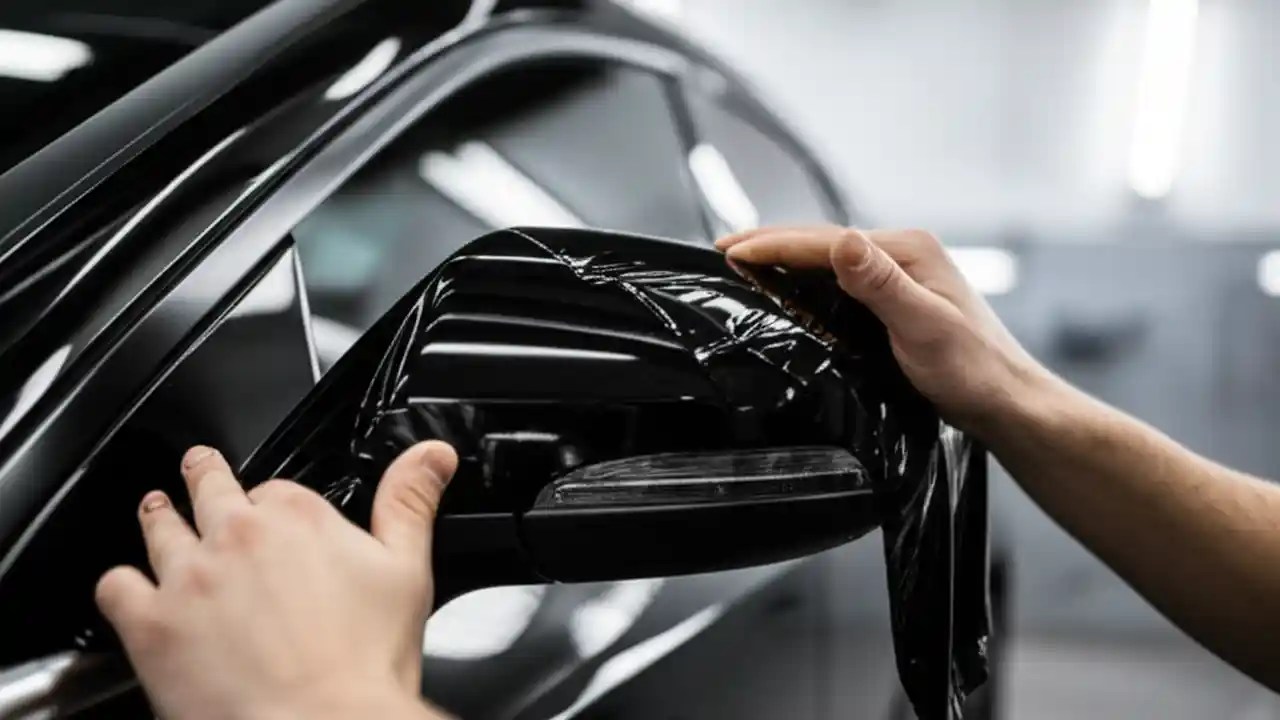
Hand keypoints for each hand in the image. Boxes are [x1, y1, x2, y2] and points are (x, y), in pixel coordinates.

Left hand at [94, 442, 458, 719]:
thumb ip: (411, 502)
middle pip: (209, 487)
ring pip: (158, 525)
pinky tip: (129, 589)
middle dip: (205, 478)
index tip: (279, 519)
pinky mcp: (150, 624)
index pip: (276, 487)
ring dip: (158, 516)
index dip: (275, 503)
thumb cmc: (365, 664)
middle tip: (202, 471)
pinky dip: (121, 585)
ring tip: (159, 512)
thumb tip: (432, 455)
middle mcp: (236, 534)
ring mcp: (187, 577)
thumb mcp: (407, 569)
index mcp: (297, 516)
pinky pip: (115, 586)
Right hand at [717, 226, 1053, 436]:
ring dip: (786, 259)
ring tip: (745, 263)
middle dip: (771, 244)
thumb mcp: (923, 327)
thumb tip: (843, 240)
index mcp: (907, 250)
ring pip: (830, 260)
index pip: (824, 241)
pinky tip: (792, 289)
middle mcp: (903, 254)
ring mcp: (901, 275)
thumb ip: (880, 283)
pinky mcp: (897, 299)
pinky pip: (842, 281)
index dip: (773, 244)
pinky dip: (808, 279)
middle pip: (823, 242)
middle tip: (724, 249)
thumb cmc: (973, 371)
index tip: (730, 250)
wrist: (1007, 402)